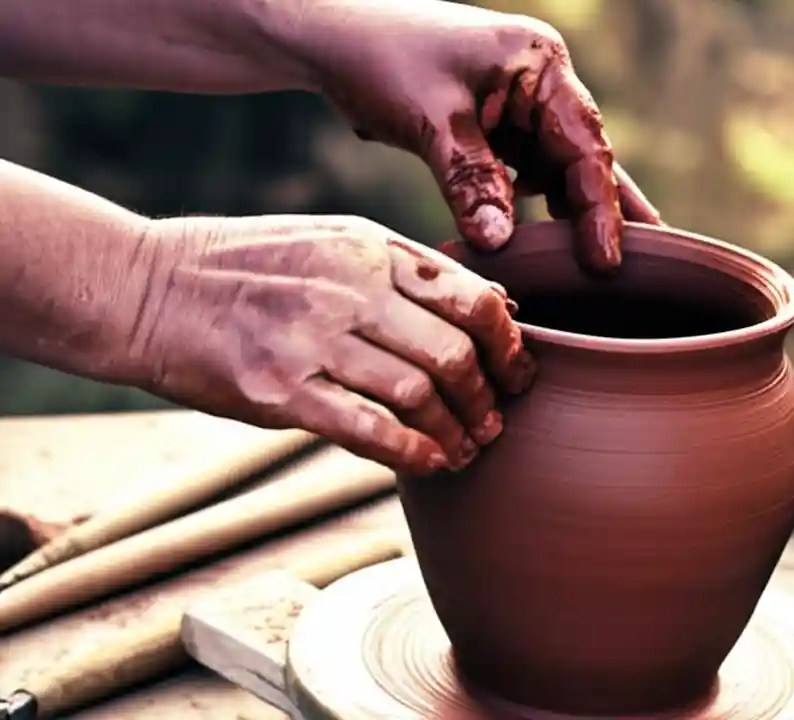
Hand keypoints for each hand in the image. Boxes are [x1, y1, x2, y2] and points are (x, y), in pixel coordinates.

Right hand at [130, 214, 534, 474]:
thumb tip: (498, 303)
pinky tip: (428, 464)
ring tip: (465, 450)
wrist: (145, 286)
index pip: (472, 296)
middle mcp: (347, 287)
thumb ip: (412, 271)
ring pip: (419, 392)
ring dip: (455, 432)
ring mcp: (311, 338)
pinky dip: (411, 453)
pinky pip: (367, 428)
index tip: (518, 373)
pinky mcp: (277, 389)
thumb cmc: (250, 268)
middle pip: (455, 349)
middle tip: (495, 423)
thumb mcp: (335, 241)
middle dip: (489, 396)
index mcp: (369, 248)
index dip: (508, 343)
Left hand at [288, 0, 660, 271]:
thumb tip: (502, 245)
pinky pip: (529, 182)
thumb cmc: (380, 57)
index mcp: (540, 65)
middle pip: (585, 161)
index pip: (584, 145)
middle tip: (643, 272)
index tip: (605, 260)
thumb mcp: (429, 117)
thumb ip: (469, 178)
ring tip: (615, 271)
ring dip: (578, 219)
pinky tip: (560, 255)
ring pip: (562, 175)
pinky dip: (538, 216)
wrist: (332, 39)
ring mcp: (523, 110)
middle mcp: (542, 86)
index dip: (599, 206)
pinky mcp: (499, 134)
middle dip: (608, 214)